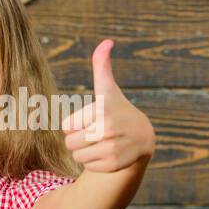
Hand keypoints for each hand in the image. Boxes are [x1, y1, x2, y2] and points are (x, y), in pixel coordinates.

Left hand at [61, 40, 154, 172]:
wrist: (142, 136)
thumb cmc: (117, 110)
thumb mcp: (108, 89)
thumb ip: (102, 65)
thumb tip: (107, 41)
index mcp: (101, 109)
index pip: (66, 127)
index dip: (76, 125)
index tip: (92, 120)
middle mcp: (107, 129)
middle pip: (70, 143)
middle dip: (79, 140)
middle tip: (96, 134)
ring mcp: (112, 148)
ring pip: (77, 156)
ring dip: (85, 152)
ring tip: (102, 144)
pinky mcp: (114, 164)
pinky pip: (88, 167)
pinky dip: (95, 163)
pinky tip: (109, 154)